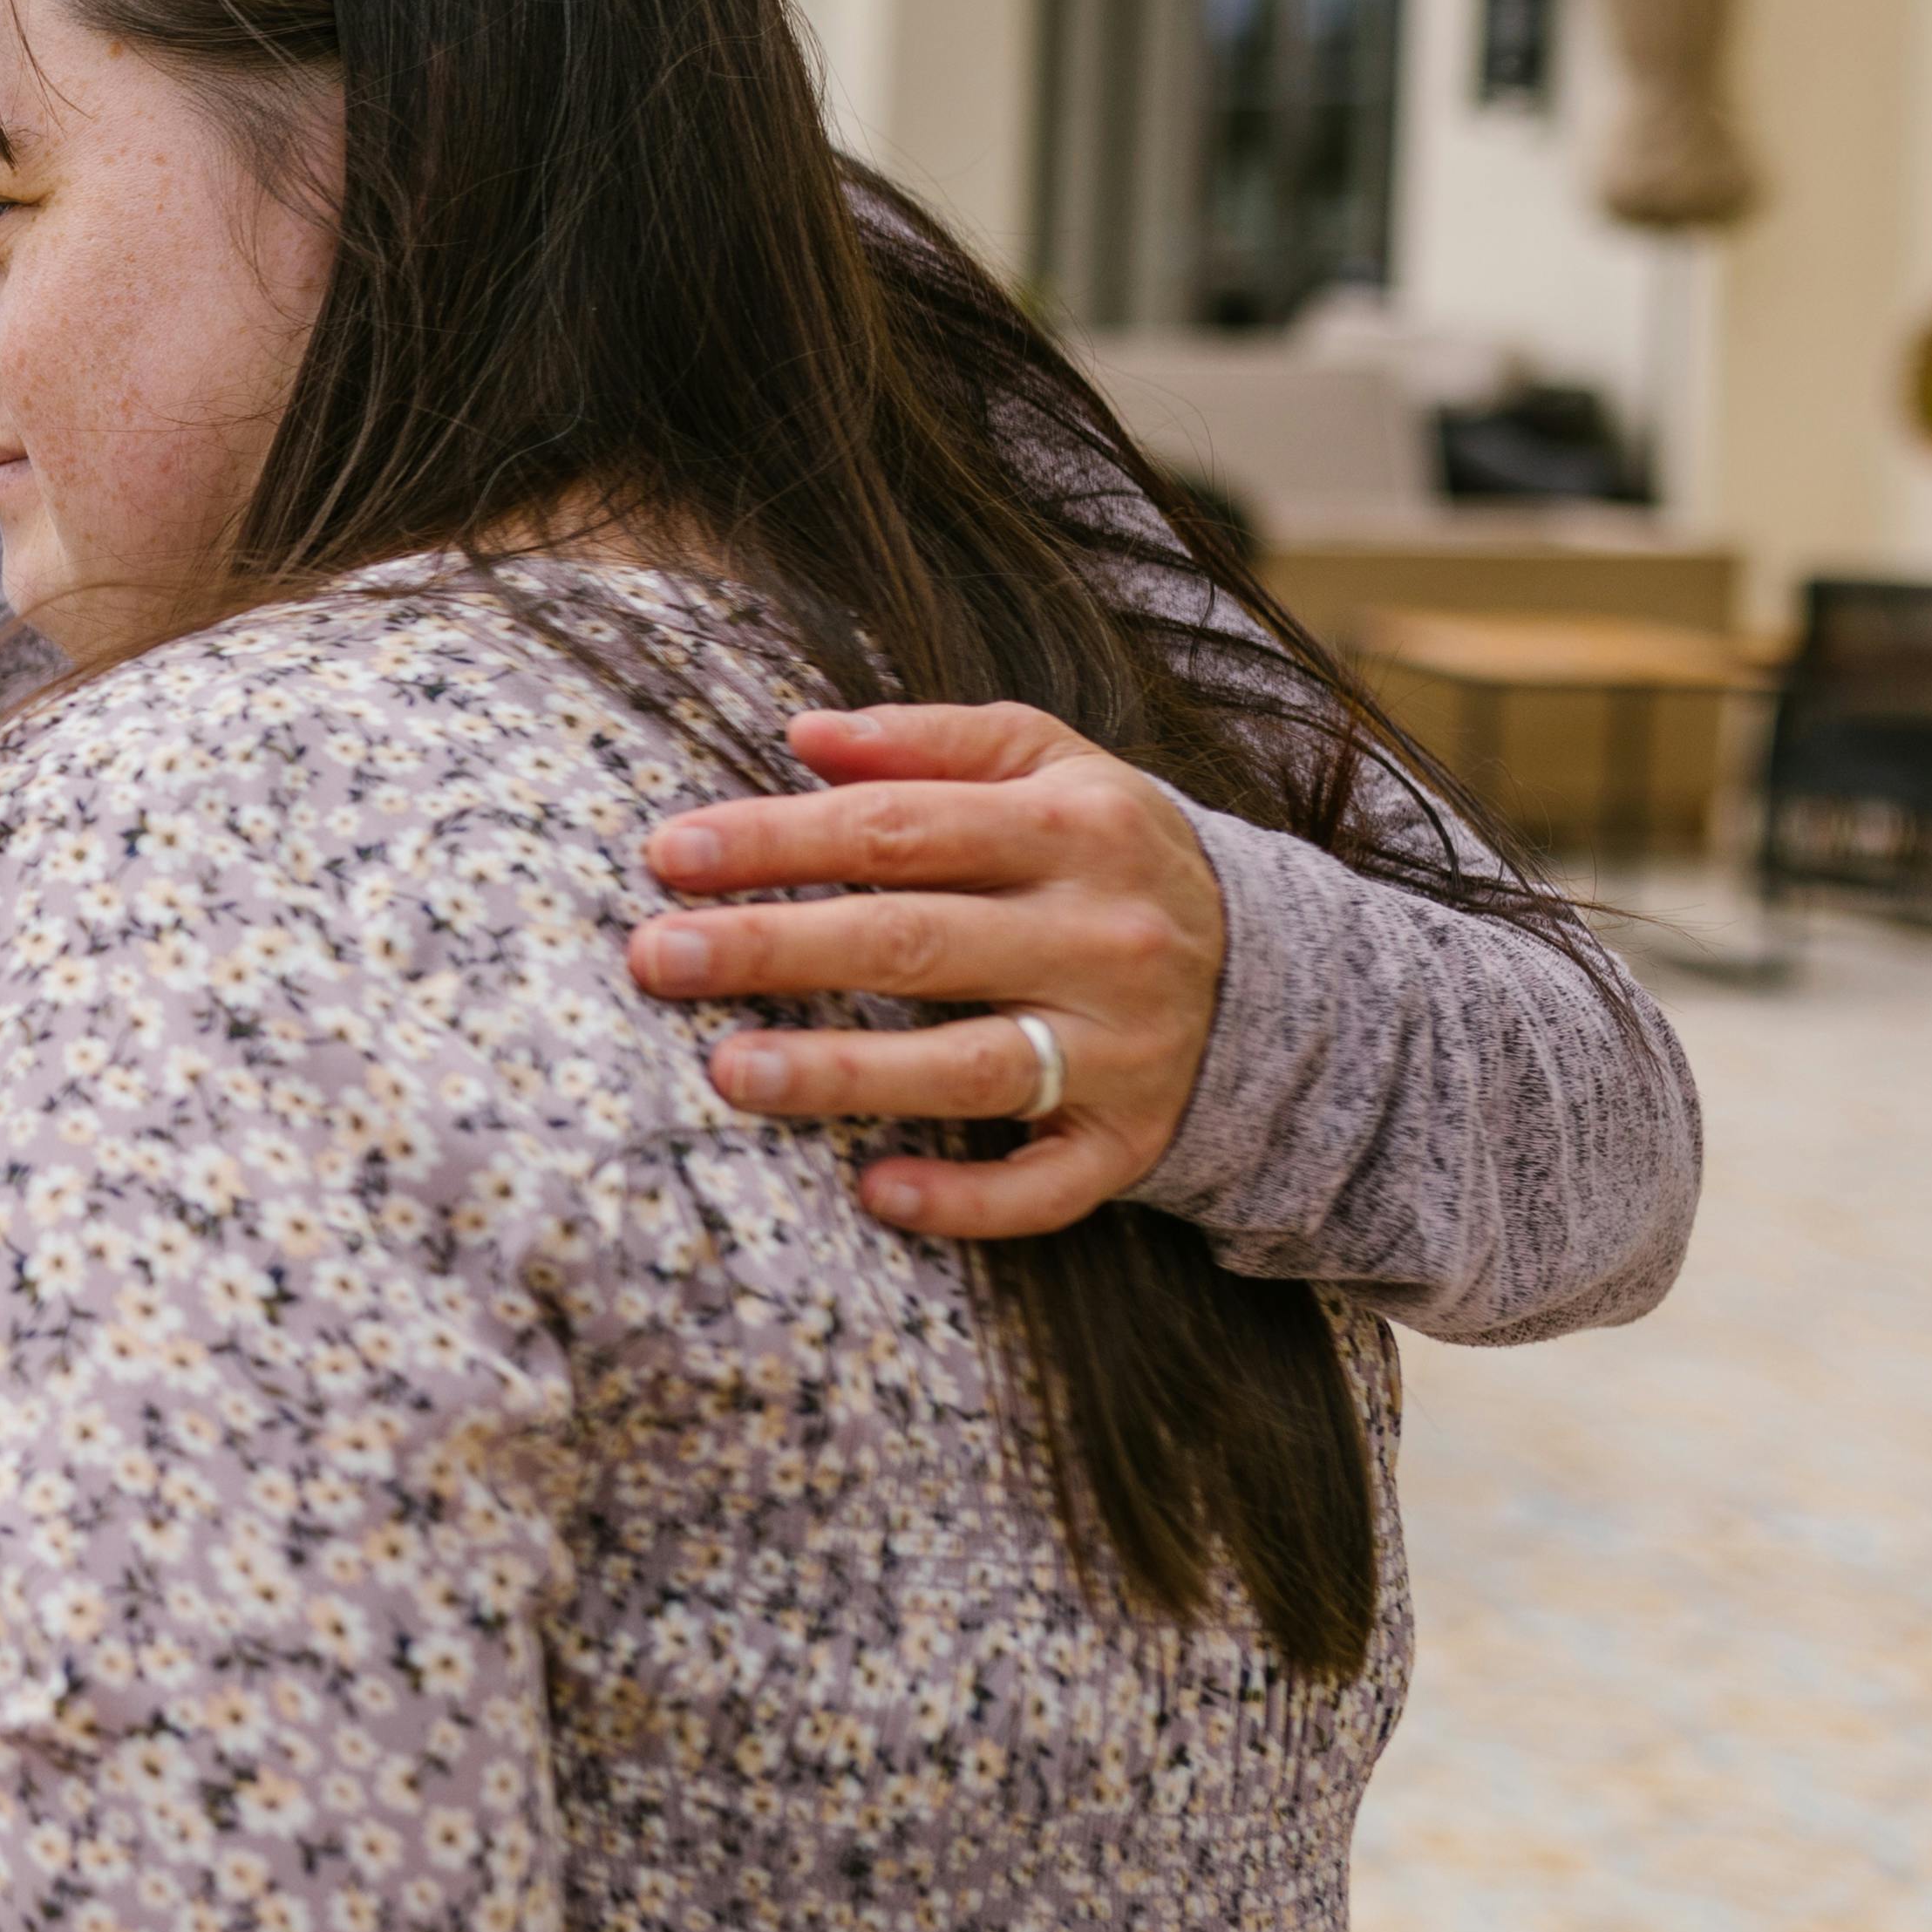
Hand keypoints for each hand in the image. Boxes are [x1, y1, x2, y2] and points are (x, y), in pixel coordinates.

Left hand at [627, 701, 1225, 1239]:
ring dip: (843, 1074)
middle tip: (655, 958)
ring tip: (727, 1072)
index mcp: (1075, 828)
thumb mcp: (1051, 766)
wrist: (1276, 971)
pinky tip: (872, 1191)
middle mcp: (1101, 937)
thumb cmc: (1107, 857)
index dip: (776, 840)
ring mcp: (1121, 1048)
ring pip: (967, 1067)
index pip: (897, 828)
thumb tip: (803, 734)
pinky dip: (962, 1197)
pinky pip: (1044, 1187)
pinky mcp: (1130, 1142)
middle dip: (774, 948)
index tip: (668, 854)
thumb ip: (930, 744)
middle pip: (912, 941)